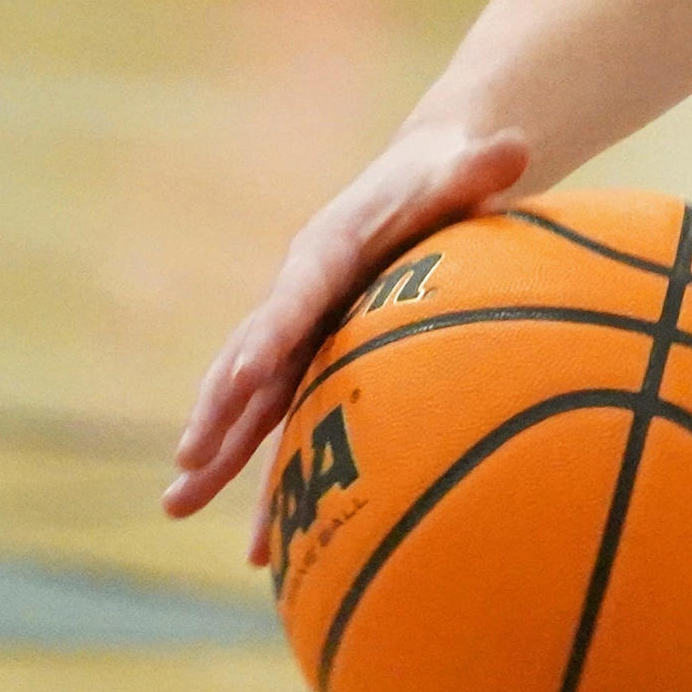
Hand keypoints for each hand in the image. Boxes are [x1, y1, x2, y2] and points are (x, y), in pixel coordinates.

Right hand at [163, 121, 533, 545]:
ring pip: (253, 402)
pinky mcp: (317, 362)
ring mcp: (304, 334)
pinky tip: (262, 544)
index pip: (296, 295)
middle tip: (188, 461)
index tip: (248, 376)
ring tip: (175, 507)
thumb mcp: (463, 170)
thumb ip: (482, 169)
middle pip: (251, 359)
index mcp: (329, 248)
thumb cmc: (446, 176)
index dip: (272, 333)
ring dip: (218, 453)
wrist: (425, 178)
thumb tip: (516, 148)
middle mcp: (301, 296)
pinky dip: (267, 475)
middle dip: (219, 411)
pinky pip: (286, 422)